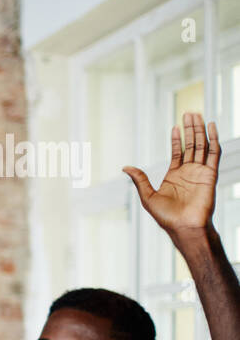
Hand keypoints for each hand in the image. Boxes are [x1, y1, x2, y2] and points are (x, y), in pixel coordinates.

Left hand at [125, 113, 219, 233]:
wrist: (184, 226)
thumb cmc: (166, 217)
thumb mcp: (147, 196)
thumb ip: (139, 179)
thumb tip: (124, 167)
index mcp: (175, 176)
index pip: (178, 152)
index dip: (177, 139)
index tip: (175, 126)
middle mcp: (189, 172)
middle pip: (191, 145)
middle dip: (190, 129)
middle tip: (189, 113)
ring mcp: (200, 172)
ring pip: (202, 145)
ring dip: (200, 130)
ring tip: (197, 115)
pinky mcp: (210, 174)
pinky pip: (214, 153)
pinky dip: (213, 139)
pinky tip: (211, 127)